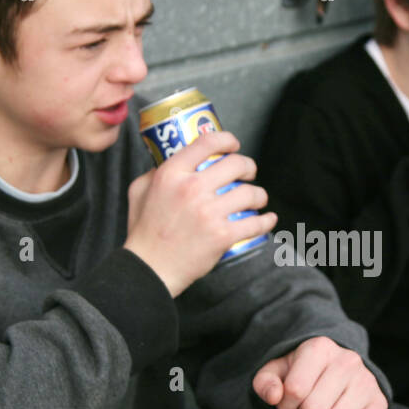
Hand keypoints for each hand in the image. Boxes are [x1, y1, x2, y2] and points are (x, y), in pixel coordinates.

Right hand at [124, 129, 278, 296]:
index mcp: (172, 173)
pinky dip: (266, 221)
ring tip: (258, 199)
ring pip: (250, 193)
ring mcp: (209, 212)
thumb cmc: (143, 232)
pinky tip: (268, 219)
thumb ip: (155, 172)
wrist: (149, 268)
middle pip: (236, 164)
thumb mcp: (139, 191)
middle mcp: (192, 188)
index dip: (228, 140)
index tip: (234, 145)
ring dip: (259, 195)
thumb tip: (173, 160)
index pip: (208, 142)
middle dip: (249, 167)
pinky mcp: (222, 235)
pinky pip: (255, 223)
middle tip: (248, 174)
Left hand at [252, 336, 387, 408]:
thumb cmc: (301, 373)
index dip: (285, 403)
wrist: (337, 371)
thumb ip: (265, 383)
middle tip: (307, 405)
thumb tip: (275, 397)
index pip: (295, 389)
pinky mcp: (379, 403)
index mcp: (320, 347)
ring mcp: (367, 381)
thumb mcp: (276, 373)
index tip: (288, 399)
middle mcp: (348, 360)